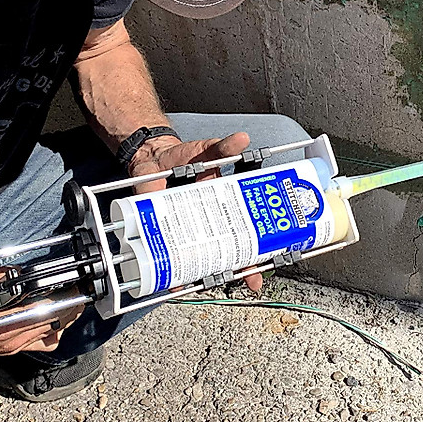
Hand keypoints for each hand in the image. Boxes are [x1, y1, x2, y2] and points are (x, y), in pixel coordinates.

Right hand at [0, 271, 85, 362]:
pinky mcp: (4, 348)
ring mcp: (8, 347)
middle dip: (71, 307)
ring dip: (61, 319)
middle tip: (77, 288)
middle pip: (55, 326)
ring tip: (65, 299)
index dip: (68, 299)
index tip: (78, 285)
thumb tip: (16, 271)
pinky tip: (45, 313)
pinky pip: (35, 341)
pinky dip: (47, 329)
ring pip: (49, 337)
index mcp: (3, 327)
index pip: (48, 314)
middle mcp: (11, 341)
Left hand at [127, 131, 263, 292]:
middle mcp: (210, 218)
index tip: (269, 255)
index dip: (262, 243)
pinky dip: (171, 268)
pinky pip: (169, 249)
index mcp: (225, 203)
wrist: (153, 155)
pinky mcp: (163, 225)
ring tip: (209, 281)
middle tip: (252, 277)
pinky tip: (172, 281)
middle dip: (242, 265)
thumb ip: (224, 147)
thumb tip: (241, 140)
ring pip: (203, 254)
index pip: (249, 226)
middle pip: (232, 248)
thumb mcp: (211, 148)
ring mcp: (187, 224)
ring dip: (206, 271)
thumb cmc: (185, 156)